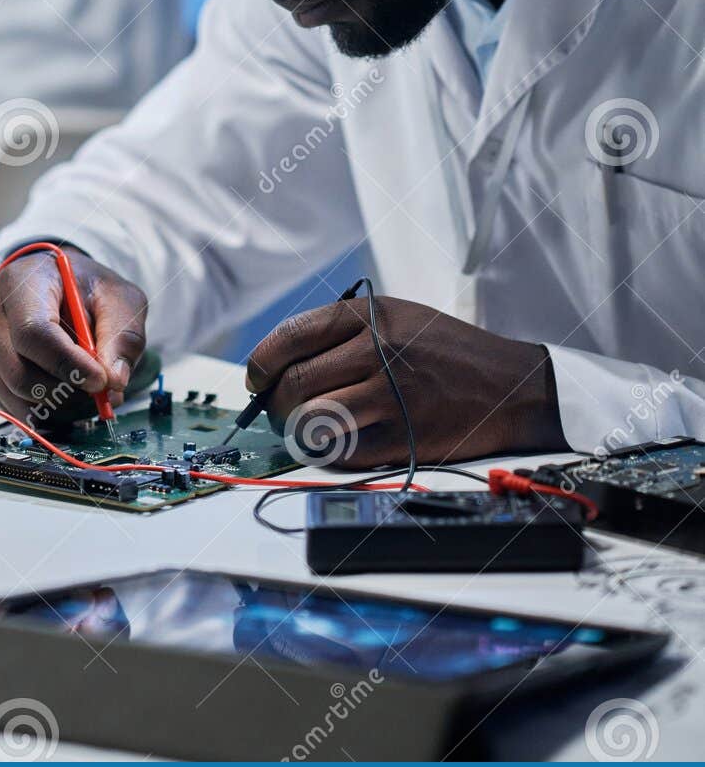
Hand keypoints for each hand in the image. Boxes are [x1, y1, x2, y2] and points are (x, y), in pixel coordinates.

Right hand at [0, 245, 147, 428]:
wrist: (53, 283)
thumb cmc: (82, 287)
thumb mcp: (117, 296)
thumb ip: (122, 334)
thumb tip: (115, 380)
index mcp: (21, 283)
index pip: (33, 332)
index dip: (68, 363)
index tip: (100, 380)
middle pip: (20, 373)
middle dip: (66, 391)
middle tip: (101, 390)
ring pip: (16, 397)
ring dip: (60, 405)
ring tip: (88, 389)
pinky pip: (13, 407)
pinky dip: (48, 410)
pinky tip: (68, 392)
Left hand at [245, 295, 565, 468]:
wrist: (510, 386)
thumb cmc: (445, 351)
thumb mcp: (397, 317)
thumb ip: (343, 331)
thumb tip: (281, 363)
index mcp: (371, 315)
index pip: (291, 336)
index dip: (262, 362)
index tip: (257, 378)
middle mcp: (378, 350)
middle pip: (294, 382)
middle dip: (275, 402)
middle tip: (278, 410)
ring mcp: (390, 395)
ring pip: (310, 419)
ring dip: (296, 430)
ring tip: (304, 428)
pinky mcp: (402, 437)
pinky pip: (340, 451)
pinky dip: (328, 451)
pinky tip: (339, 442)